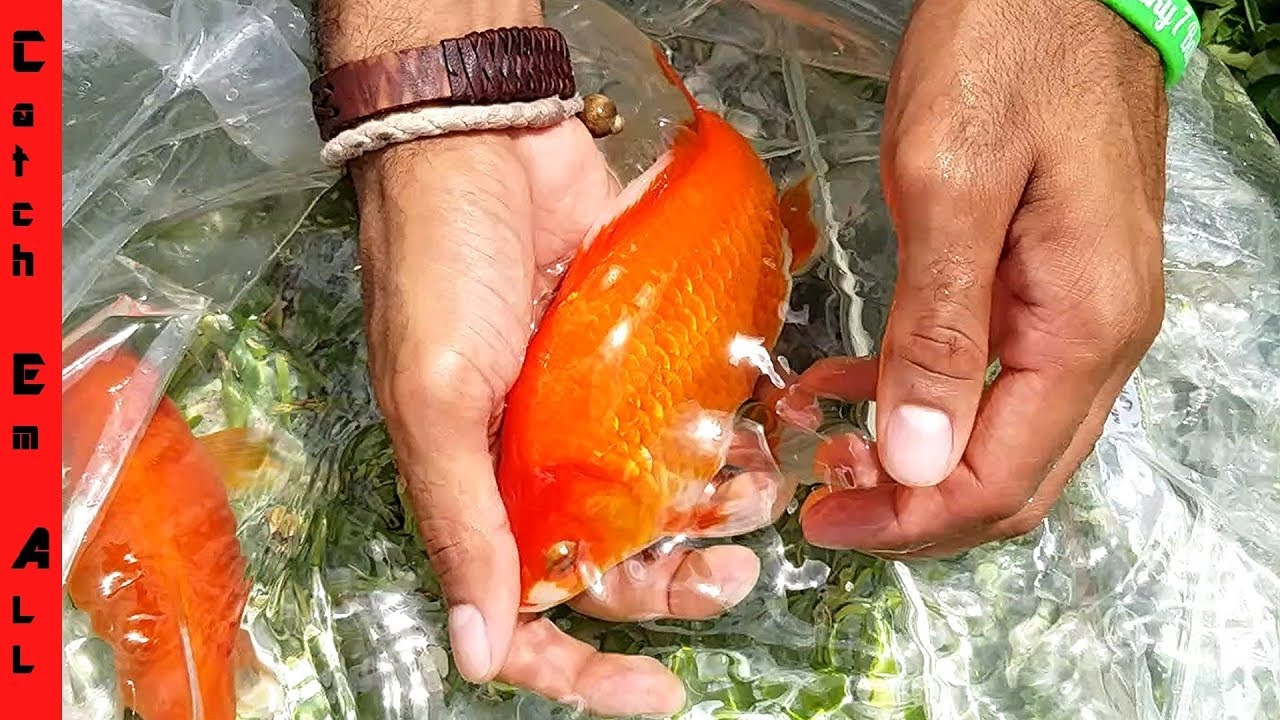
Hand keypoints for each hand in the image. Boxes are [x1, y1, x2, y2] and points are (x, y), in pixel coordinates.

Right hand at [352, 122, 767, 714]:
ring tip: (761, 500)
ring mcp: (590, 411)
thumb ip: (463, 521)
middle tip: (736, 572)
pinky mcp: (633, 358)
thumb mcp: (437, 399)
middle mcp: (537, 460)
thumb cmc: (438, 262)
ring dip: (714, 516)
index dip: (580, 669)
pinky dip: (726, 442)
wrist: (484, 139)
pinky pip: (687, 423)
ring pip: (661, 501)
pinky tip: (762, 442)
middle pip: (612, 564)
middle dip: (675, 586)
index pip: (524, 612)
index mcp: (480, 486)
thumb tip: (476, 650)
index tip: (653, 694)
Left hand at [790, 0, 1167, 556]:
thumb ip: (937, 329)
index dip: (911, 520)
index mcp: (1081, 325)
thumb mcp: (952, 185)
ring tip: (828, 449)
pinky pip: (993, 375)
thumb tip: (918, 459)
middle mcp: (1098, 336)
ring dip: (918, 459)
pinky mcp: (1050, 284)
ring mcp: (1081, 313)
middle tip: (826, 507)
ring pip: (1004, 434)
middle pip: (1013, 477)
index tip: (827, 523)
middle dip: (916, 508)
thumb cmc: (1008, 52)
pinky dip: (925, 397)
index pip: (1000, 479)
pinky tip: (855, 384)